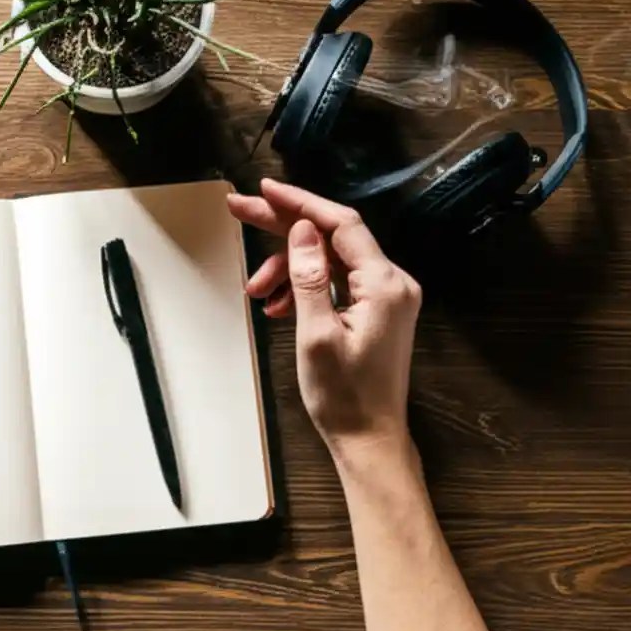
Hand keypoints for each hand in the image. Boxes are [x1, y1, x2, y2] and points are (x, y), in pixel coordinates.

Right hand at [228, 179, 421, 454]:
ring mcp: (385, 297)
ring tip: (256, 291)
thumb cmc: (344, 396)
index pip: (340, 224)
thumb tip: (303, 230)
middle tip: (239, 211)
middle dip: (284, 225)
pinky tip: (277, 306)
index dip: (299, 203)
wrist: (369, 440)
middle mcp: (391, 283)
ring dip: (287, 268)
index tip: (263, 190)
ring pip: (327, 261)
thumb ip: (308, 277)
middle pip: (331, 236)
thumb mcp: (316, 334)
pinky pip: (334, 282)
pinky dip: (303, 288)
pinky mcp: (376, 311)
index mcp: (383, 284)